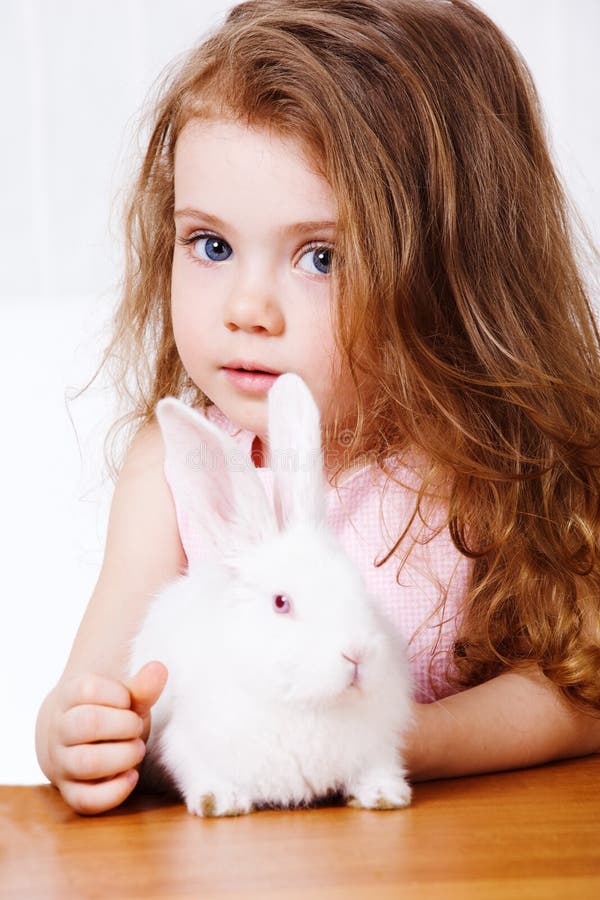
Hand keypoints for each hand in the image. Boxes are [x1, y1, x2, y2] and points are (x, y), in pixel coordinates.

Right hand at [48, 661, 167, 814]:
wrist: (73, 742)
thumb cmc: (107, 713)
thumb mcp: (123, 698)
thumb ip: (141, 687)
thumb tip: (158, 669)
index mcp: (69, 698)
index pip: (87, 689)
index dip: (117, 694)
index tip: (127, 701)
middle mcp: (59, 730)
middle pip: (87, 723)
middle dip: (124, 725)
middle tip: (137, 727)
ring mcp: (62, 763)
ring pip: (86, 762)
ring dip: (122, 755)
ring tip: (137, 749)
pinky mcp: (71, 793)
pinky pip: (86, 800)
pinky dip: (115, 791)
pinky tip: (132, 776)